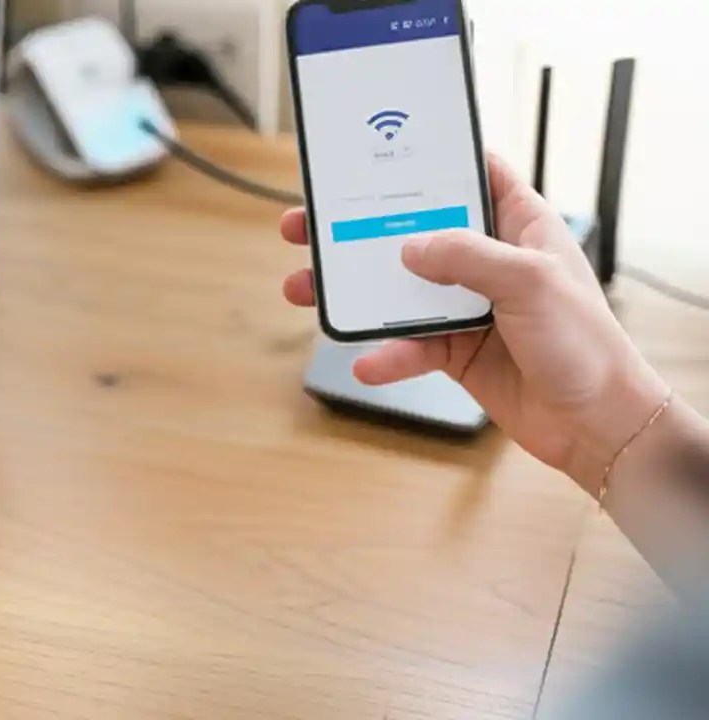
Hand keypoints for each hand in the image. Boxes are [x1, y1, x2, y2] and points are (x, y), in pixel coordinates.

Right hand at [281, 154, 670, 491]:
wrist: (593, 423)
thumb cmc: (586, 344)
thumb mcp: (530, 282)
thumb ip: (467, 257)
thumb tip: (410, 248)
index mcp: (519, 225)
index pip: (475, 174)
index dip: (432, 160)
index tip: (381, 152)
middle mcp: (488, 260)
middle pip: (413, 231)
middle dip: (359, 229)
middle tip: (308, 225)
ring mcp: (468, 306)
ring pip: (398, 290)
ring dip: (354, 293)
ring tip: (306, 289)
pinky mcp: (454, 349)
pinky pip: (408, 345)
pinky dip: (387, 354)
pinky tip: (369, 362)